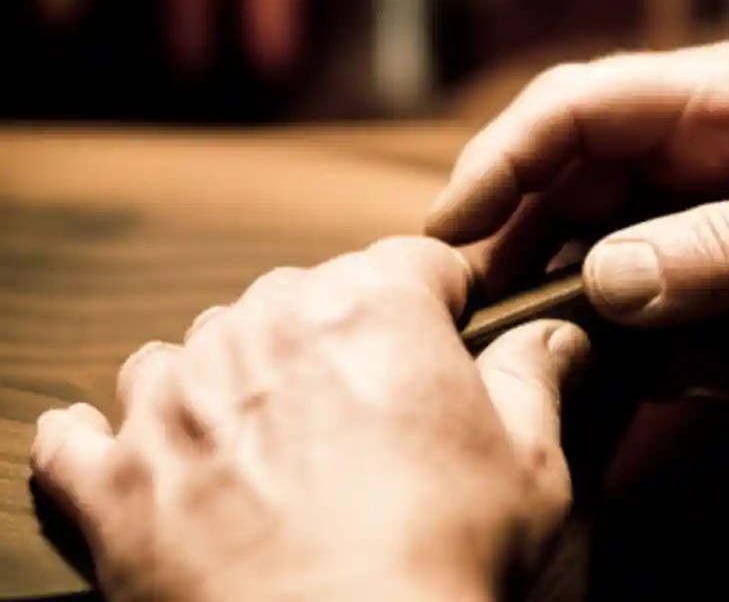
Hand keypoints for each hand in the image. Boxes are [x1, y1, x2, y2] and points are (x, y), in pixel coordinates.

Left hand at [30, 237, 588, 601]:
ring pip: (195, 356)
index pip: (416, 264)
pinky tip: (138, 461)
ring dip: (228, 388)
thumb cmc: (445, 557)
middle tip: (371, 424)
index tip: (452, 343)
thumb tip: (555, 336)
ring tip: (268, 451)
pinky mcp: (111, 482)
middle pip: (302, 302)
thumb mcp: (533, 464)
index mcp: (372, 305)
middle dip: (337, 347)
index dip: (444, 306)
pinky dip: (109, 447)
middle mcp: (262, 327)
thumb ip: (538, 377)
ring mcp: (174, 402)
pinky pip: (81, 439)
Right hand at [424, 41, 728, 329]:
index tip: (448, 234)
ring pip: (633, 268)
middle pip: (582, 199)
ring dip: (653, 329)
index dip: (499, 164)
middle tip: (533, 344)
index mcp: (720, 98)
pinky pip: (688, 310)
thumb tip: (603, 284)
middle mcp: (708, 149)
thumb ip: (725, 253)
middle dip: (559, 271)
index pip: (573, 112)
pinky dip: (706, 348)